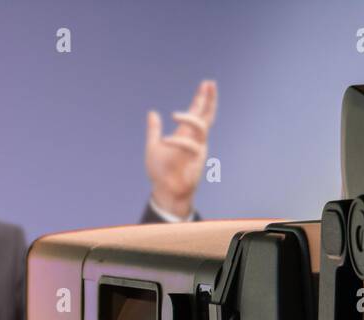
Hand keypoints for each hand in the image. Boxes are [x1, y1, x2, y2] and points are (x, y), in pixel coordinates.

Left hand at [145, 80, 217, 219]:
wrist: (165, 191)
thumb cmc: (161, 172)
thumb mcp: (153, 146)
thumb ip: (154, 130)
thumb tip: (152, 113)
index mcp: (186, 134)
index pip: (197, 112)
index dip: (201, 98)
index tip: (206, 84)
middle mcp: (195, 139)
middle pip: (207, 115)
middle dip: (209, 100)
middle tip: (210, 84)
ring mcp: (198, 148)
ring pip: (202, 127)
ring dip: (190, 118)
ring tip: (175, 115)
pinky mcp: (197, 160)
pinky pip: (191, 146)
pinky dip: (178, 142)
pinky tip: (166, 141)